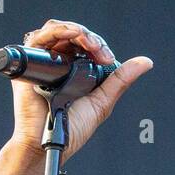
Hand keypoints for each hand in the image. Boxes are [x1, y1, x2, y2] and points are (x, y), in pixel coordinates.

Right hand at [8, 18, 152, 163]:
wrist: (48, 144)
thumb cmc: (70, 129)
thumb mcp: (102, 101)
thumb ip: (121, 80)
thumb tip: (145, 62)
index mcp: (73, 70)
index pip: (86, 44)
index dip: (99, 45)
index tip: (107, 59)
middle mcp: (58, 64)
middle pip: (72, 34)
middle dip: (90, 38)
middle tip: (101, 53)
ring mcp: (43, 63)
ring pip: (58, 30)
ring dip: (77, 31)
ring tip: (90, 44)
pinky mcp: (29, 64)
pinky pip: (39, 38)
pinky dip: (58, 31)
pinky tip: (72, 34)